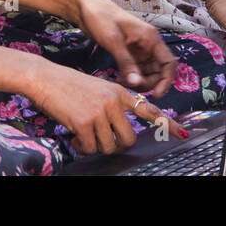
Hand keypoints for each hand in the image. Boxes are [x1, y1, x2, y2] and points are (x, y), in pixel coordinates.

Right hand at [24, 61, 188, 154]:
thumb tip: (120, 131)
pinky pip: (90, 147)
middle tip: (101, 140)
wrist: (44, 77)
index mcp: (119, 92)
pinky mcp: (85, 122)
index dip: (167, 123)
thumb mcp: (97, 88)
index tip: (182, 133)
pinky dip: (82, 147)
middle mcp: (114, 101)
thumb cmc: (67, 84)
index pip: (149, 109)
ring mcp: (100, 111)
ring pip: (109, 146)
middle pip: (129, 139)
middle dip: (116, 145)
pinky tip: (74, 136)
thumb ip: (113, 105)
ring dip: (96, 147)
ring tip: (83, 135)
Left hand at [73, 0, 177, 97]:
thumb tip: (137, 84)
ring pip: (147, 72)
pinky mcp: (129, 52)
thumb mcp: (113, 41)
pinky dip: (131, 77)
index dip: (166, 81)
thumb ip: (126, 63)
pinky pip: (136, 70)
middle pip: (159, 71)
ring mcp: (139, 48)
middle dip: (148, 83)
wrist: (85, 6)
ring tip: (122, 82)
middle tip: (131, 87)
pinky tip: (119, 79)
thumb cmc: (100, 17)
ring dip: (138, 81)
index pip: (169, 64)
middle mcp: (148, 44)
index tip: (156, 95)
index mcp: (151, 38)